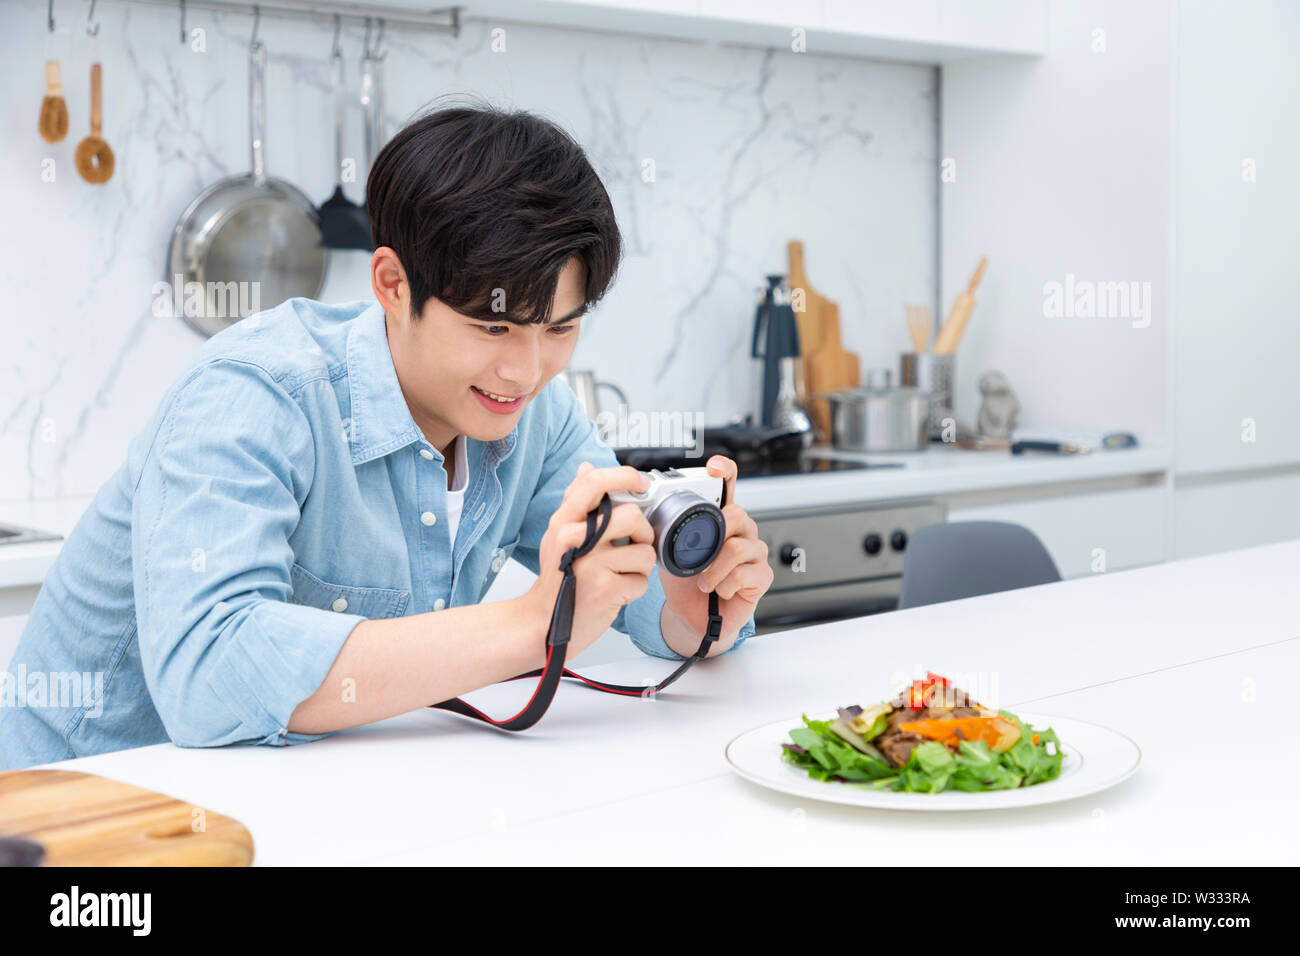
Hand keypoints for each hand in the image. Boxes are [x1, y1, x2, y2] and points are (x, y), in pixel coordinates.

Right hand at [521, 461, 657, 658]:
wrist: (541, 624)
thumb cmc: (556, 579)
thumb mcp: (558, 535)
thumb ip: (576, 501)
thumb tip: (587, 468)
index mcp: (564, 520)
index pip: (595, 482)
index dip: (625, 476)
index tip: (641, 484)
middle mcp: (574, 537)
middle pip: (633, 516)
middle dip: (644, 534)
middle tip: (634, 546)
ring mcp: (590, 564)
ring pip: (644, 552)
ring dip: (640, 567)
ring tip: (619, 574)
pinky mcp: (605, 589)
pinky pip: (641, 581)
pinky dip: (634, 589)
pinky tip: (615, 593)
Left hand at [658, 455, 772, 655]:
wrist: (693, 618)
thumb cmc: (685, 584)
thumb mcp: (668, 553)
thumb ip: (665, 532)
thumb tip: (647, 515)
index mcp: (721, 519)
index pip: (729, 487)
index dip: (725, 472)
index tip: (714, 467)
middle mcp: (742, 531)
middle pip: (736, 514)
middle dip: (714, 535)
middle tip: (699, 557)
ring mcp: (755, 552)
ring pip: (737, 547)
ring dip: (713, 569)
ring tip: (703, 582)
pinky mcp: (762, 575)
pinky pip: (744, 573)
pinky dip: (723, 585)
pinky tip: (718, 591)